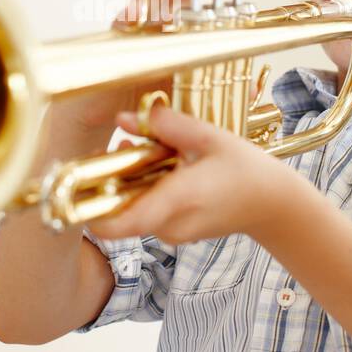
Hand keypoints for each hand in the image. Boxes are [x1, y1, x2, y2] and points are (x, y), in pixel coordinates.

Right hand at [38, 0, 242, 165]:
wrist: (97, 122)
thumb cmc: (136, 104)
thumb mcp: (185, 92)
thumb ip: (215, 84)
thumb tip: (255, 86)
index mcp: (168, 24)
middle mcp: (149, 18)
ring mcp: (129, 26)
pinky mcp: (112, 42)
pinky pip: (123, 21)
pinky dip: (136, 13)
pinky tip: (149, 9)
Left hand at [85, 101, 313, 245]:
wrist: (275, 205)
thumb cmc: (247, 169)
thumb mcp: (210, 137)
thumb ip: (168, 125)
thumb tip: (125, 117)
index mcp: (178, 199)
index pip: (119, 221)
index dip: (90, 210)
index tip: (76, 186)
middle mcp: (170, 224)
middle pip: (120, 212)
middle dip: (111, 182)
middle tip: (118, 149)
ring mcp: (173, 233)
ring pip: (133, 212)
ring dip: (131, 185)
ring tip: (149, 151)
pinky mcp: (176, 234)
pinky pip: (149, 214)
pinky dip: (148, 192)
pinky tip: (165, 168)